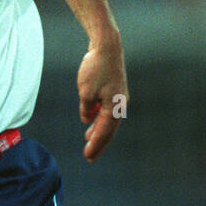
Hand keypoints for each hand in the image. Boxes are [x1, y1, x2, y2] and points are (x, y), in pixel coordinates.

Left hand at [77, 31, 127, 161]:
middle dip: (99, 144)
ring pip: (108, 120)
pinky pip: (107, 110)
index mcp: (114, 108)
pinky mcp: (115, 90)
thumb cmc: (96, 69)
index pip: (104, 132)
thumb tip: (87, 119)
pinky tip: (91, 121)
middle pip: (109, 130)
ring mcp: (118, 97)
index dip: (95, 145)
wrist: (107, 46)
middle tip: (90, 158)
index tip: (87, 157)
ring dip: (99, 131)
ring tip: (89, 142)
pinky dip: (100, 118)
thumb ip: (86, 109)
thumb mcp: (85, 92)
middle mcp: (119, 105)